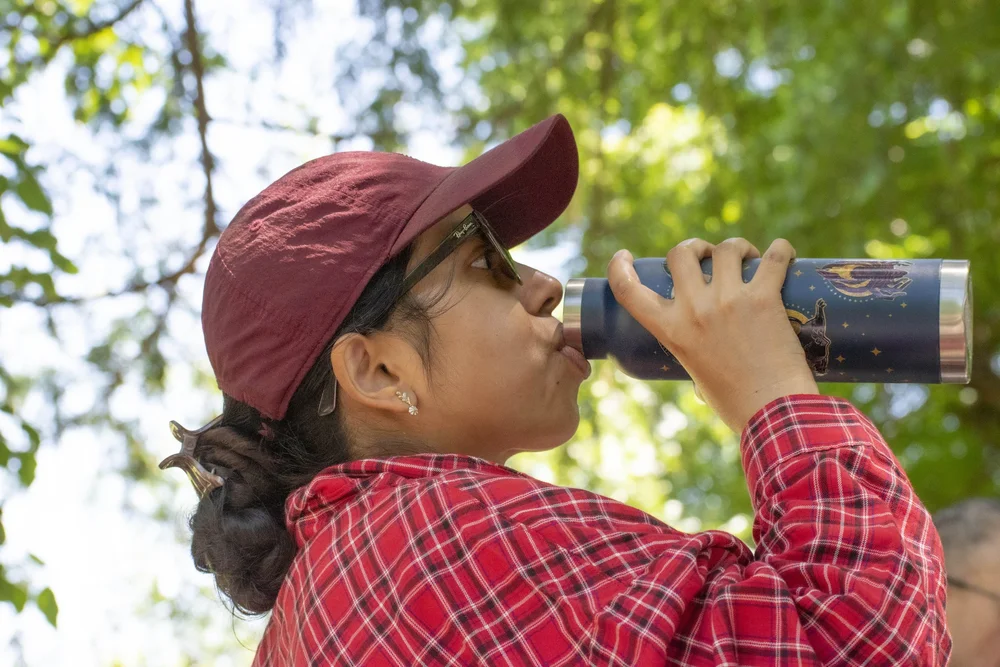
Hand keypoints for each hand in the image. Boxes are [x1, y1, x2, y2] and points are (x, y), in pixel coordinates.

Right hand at [607, 237, 819, 432]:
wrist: (773, 414)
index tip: (625, 256)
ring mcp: (729, 301)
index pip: (628, 291)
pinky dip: (781, 250)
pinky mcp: (764, 299)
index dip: (619, 267)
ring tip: (750, 258)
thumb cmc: (735, 404)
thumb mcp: (697, 374)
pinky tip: (783, 251)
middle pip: (681, 254)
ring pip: (726, 249)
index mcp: (671, 330)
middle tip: (710, 256)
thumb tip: (708, 358)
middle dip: (694, 247)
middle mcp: (694, 310)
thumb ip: (697, 356)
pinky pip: (774, 259)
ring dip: (737, 247)